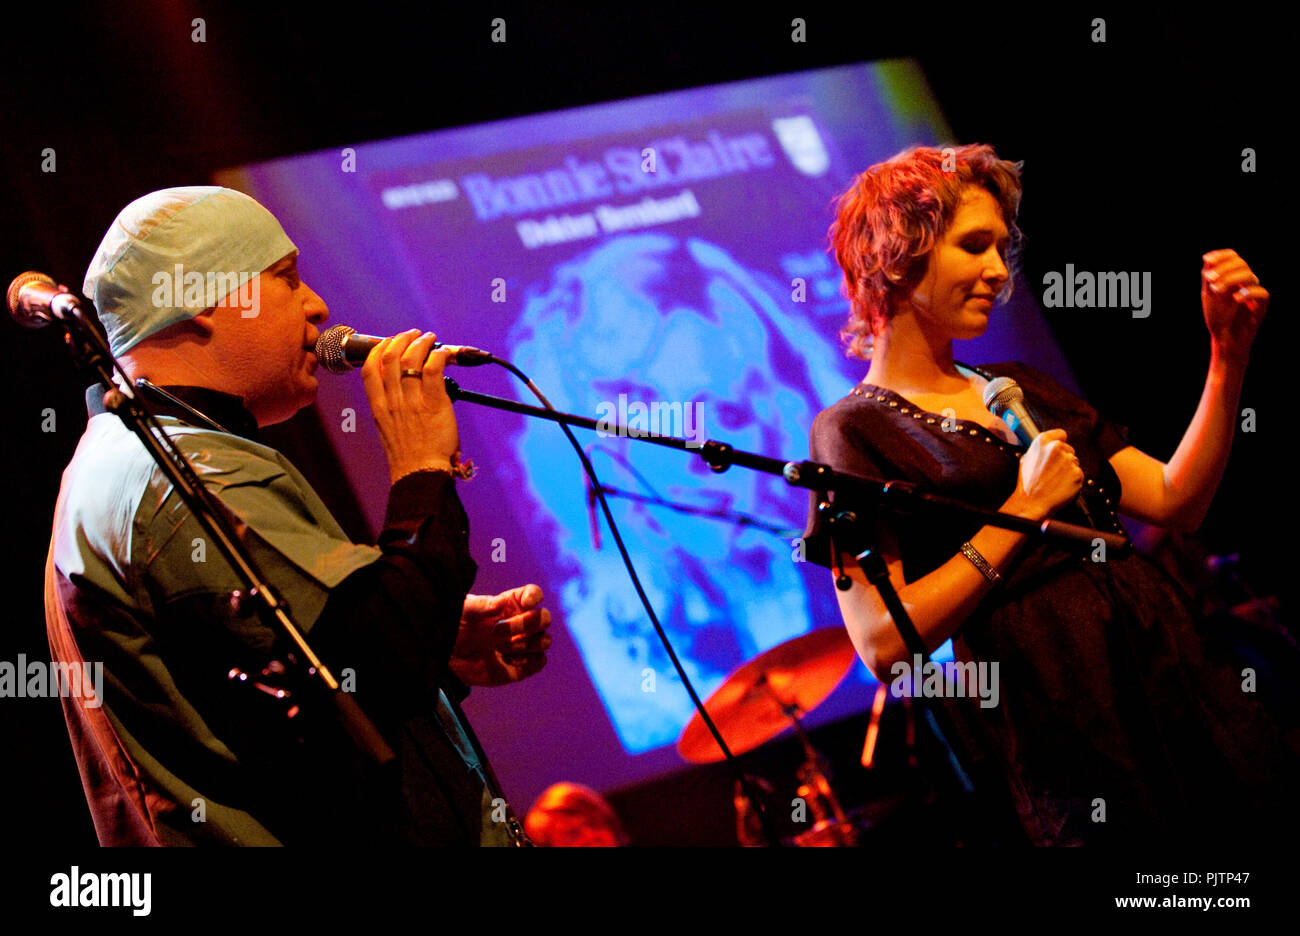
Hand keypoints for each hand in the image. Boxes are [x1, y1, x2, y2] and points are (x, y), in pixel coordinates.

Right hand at [360, 329, 460, 482]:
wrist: (420, 474)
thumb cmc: (409, 457)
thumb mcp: (388, 430)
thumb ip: (391, 409)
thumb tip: (400, 391)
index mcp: (378, 407)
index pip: (369, 368)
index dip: (379, 349)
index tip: (390, 342)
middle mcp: (392, 400)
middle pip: (390, 357)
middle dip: (402, 340)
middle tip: (414, 335)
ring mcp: (411, 400)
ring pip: (411, 358)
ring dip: (422, 343)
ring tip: (430, 339)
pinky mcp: (433, 402)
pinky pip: (433, 369)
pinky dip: (439, 355)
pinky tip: (444, 354)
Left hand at [449, 584, 552, 686]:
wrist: (448, 657)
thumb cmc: (455, 627)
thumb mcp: (462, 612)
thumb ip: (481, 605)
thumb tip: (501, 603)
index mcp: (510, 604)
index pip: (534, 594)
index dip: (534, 597)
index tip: (524, 604)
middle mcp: (521, 622)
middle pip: (545, 617)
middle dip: (525, 625)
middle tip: (497, 632)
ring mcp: (523, 644)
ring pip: (545, 641)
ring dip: (524, 645)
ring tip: (499, 648)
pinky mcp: (523, 665)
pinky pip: (540, 662)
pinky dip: (527, 662)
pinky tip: (505, 661)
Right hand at [1012, 428, 1082, 521]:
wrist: (1032, 502)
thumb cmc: (1028, 484)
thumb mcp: (1026, 460)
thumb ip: (1039, 450)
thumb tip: (1047, 446)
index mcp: (1042, 442)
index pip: (1060, 434)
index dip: (1059, 442)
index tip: (1058, 449)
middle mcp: (1056, 448)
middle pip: (1069, 450)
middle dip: (1064, 459)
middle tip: (1053, 471)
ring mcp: (1068, 460)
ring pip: (1074, 462)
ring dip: (1069, 470)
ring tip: (1055, 480)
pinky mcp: (1077, 473)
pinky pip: (1079, 474)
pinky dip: (1073, 480)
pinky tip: (1061, 485)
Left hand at [1202, 249, 1267, 362]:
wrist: (1224, 340)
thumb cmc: (1218, 318)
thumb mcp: (1209, 295)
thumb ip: (1209, 278)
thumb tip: (1207, 258)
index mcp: (1234, 278)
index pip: (1234, 258)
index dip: (1223, 256)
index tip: (1207, 260)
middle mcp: (1246, 284)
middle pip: (1242, 265)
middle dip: (1223, 269)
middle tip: (1209, 280)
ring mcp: (1254, 294)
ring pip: (1250, 277)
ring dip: (1231, 279)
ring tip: (1216, 290)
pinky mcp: (1261, 307)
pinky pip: (1262, 294)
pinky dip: (1248, 293)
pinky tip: (1235, 299)